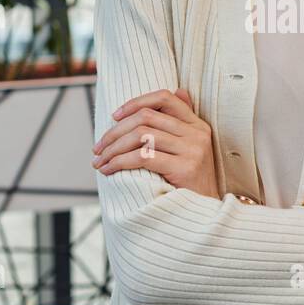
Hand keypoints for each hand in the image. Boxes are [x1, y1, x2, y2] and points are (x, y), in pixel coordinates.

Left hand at [92, 88, 219, 197]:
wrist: (206, 214)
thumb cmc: (190, 182)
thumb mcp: (190, 148)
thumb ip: (181, 122)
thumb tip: (179, 90)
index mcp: (197, 124)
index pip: (164, 98)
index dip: (136, 102)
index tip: (114, 116)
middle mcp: (197, 133)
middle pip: (146, 118)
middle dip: (115, 131)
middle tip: (98, 148)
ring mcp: (193, 150)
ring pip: (141, 136)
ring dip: (113, 149)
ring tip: (100, 161)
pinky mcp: (185, 168)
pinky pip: (143, 157)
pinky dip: (120, 162)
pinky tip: (110, 170)